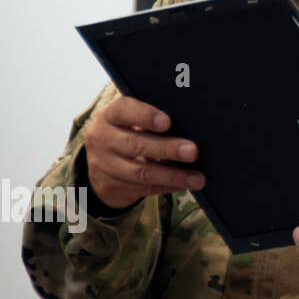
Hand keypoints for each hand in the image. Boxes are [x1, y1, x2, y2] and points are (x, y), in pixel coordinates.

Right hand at [83, 95, 203, 208]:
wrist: (101, 160)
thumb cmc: (128, 130)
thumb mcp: (132, 118)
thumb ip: (152, 115)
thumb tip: (190, 119)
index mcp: (109, 116)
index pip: (123, 110)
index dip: (145, 115)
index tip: (167, 122)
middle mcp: (102, 139)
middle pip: (135, 144)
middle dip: (167, 149)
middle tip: (192, 152)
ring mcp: (103, 165)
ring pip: (141, 172)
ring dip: (172, 176)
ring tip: (197, 178)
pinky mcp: (110, 187)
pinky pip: (143, 188)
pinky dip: (167, 187)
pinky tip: (185, 185)